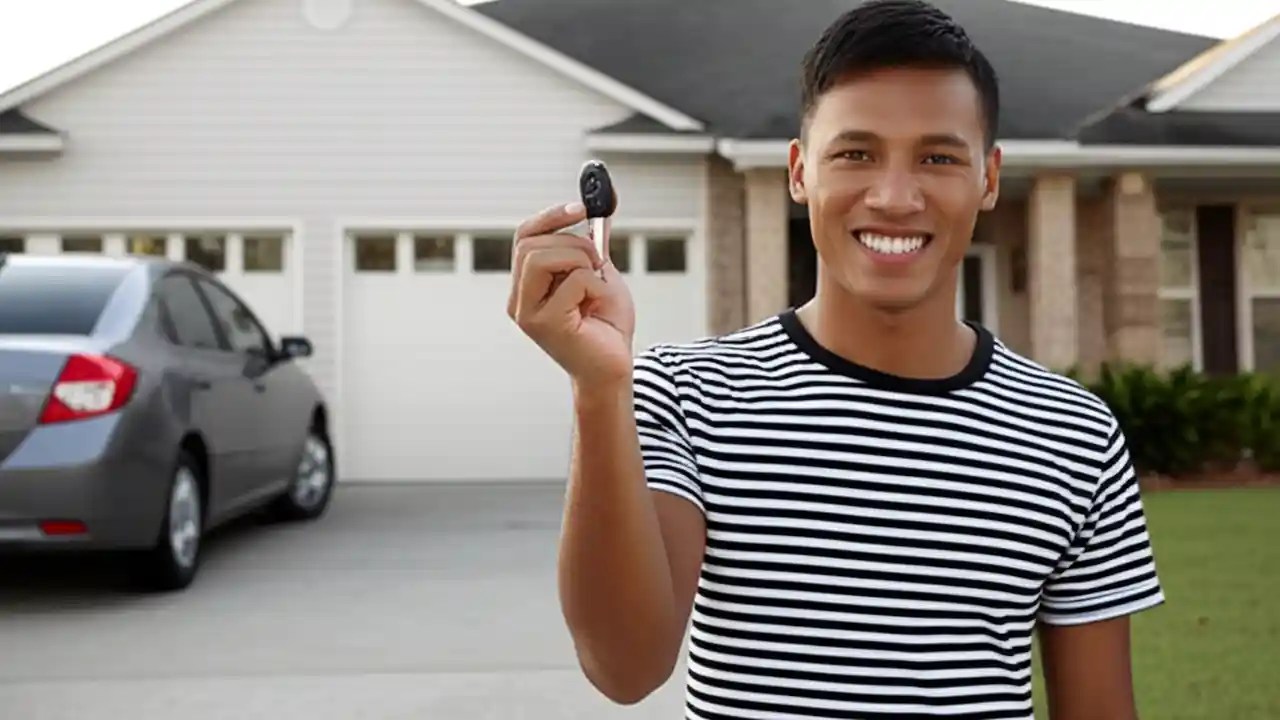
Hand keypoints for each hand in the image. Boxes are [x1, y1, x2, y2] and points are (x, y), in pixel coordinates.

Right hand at [508, 200, 635, 386]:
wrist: (615, 368)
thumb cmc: (606, 327)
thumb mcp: (599, 273)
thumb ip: (591, 244)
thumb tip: (599, 205)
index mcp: (527, 285)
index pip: (524, 237)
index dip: (551, 216)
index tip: (581, 208)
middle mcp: (520, 299)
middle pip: (530, 244)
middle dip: (573, 243)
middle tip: (596, 264)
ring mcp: (528, 313)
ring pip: (543, 257)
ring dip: (581, 262)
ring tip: (596, 287)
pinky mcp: (545, 324)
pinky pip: (572, 281)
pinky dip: (595, 286)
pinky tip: (597, 306)